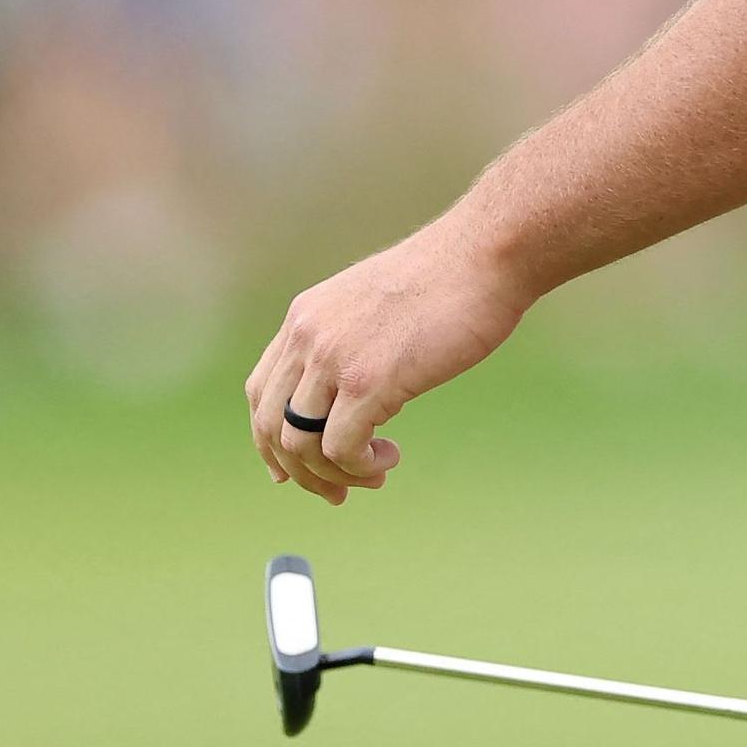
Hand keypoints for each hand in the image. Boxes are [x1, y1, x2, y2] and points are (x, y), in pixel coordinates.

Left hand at [243, 219, 534, 503]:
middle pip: (271, 426)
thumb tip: (350, 392)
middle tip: (338, 490)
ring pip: (300, 445)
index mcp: (305, 317)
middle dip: (299, 472)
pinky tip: (389, 458)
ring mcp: (333, 359)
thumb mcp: (375, 304)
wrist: (484, 255)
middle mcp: (307, 337)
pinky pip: (340, 449)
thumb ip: (349, 340)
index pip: (261, 393)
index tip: (295, 469)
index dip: (271, 440)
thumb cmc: (448, 281)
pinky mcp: (367, 382)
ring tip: (375, 473)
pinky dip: (360, 467)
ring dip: (334, 474)